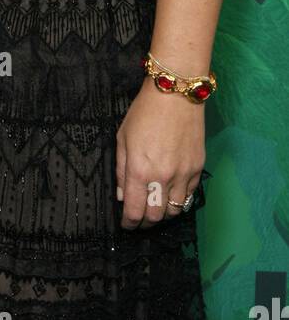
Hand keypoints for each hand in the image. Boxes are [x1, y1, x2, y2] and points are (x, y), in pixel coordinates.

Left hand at [115, 82, 204, 229]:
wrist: (175, 95)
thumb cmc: (144, 113)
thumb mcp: (123, 138)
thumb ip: (121, 170)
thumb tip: (123, 196)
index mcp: (140, 170)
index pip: (135, 211)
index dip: (129, 223)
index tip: (127, 224)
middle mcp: (163, 177)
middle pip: (156, 216)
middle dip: (146, 223)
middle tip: (140, 220)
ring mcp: (183, 174)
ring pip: (175, 211)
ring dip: (164, 214)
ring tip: (156, 209)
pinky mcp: (198, 169)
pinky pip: (189, 196)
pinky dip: (179, 201)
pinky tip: (171, 196)